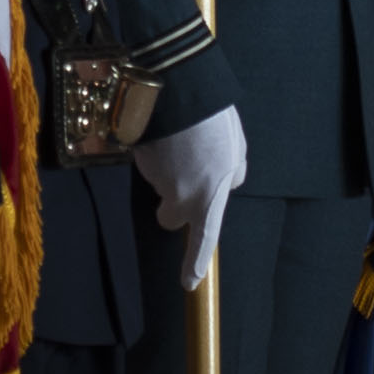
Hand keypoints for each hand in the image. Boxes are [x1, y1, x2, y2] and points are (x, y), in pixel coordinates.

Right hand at [133, 102, 246, 261]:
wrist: (178, 91)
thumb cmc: (215, 122)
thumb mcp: (237, 151)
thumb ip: (232, 175)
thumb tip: (225, 184)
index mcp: (209, 196)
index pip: (203, 239)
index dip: (194, 263)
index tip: (188, 283)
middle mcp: (178, 195)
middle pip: (169, 215)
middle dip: (173, 203)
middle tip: (185, 176)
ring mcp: (154, 179)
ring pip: (160, 184)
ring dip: (170, 168)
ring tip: (183, 140)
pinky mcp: (136, 161)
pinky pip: (149, 163)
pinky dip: (156, 153)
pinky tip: (167, 134)